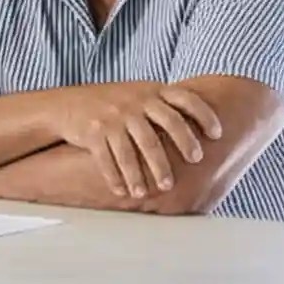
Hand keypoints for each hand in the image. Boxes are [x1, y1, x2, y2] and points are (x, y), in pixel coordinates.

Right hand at [56, 83, 221, 198]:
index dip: (204, 115)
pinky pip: (107, 160)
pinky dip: (116, 178)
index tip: (217, 134)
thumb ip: (162, 105)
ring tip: (152, 191)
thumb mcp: (137, 94)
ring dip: (144, 174)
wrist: (66, 104)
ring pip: (134, 150)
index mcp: (149, 91)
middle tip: (195, 163)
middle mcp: (133, 102)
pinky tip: (124, 191)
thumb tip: (202, 127)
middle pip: (164, 127)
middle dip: (182, 146)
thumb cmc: (110, 104)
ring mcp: (112, 117)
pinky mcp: (92, 133)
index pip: (184, 98)